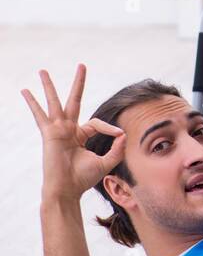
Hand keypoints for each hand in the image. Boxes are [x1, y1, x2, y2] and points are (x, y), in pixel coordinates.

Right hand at [22, 64, 126, 205]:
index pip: (96, 123)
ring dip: (49, 86)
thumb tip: (124, 134)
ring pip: (54, 102)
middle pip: (74, 101)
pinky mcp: (49, 133)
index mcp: (80, 135)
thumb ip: (117, 148)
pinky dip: (32, 103)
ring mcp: (57, 130)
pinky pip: (40, 115)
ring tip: (43, 70)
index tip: (119, 135)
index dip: (109, 128)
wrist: (68, 190)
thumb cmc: (83, 179)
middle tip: (82, 66)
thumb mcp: (106, 162)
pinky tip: (25, 91)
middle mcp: (68, 129)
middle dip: (78, 83)